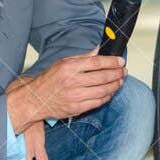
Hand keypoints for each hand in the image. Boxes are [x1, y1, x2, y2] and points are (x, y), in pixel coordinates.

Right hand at [6, 50, 125, 129]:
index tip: (120, 61)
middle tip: (124, 71)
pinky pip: (97, 102)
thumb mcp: (62, 63)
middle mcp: (72, 81)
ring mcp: (75, 96)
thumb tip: (98, 50)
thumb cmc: (49, 80)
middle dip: (117, 73)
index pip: (96, 62)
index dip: (111, 61)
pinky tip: (110, 92)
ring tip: (120, 81)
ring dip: (115, 85)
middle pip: (102, 76)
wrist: (35, 100)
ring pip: (103, 90)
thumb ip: (82, 57)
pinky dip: (107, 96)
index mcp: (69, 67)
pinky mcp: (77, 108)